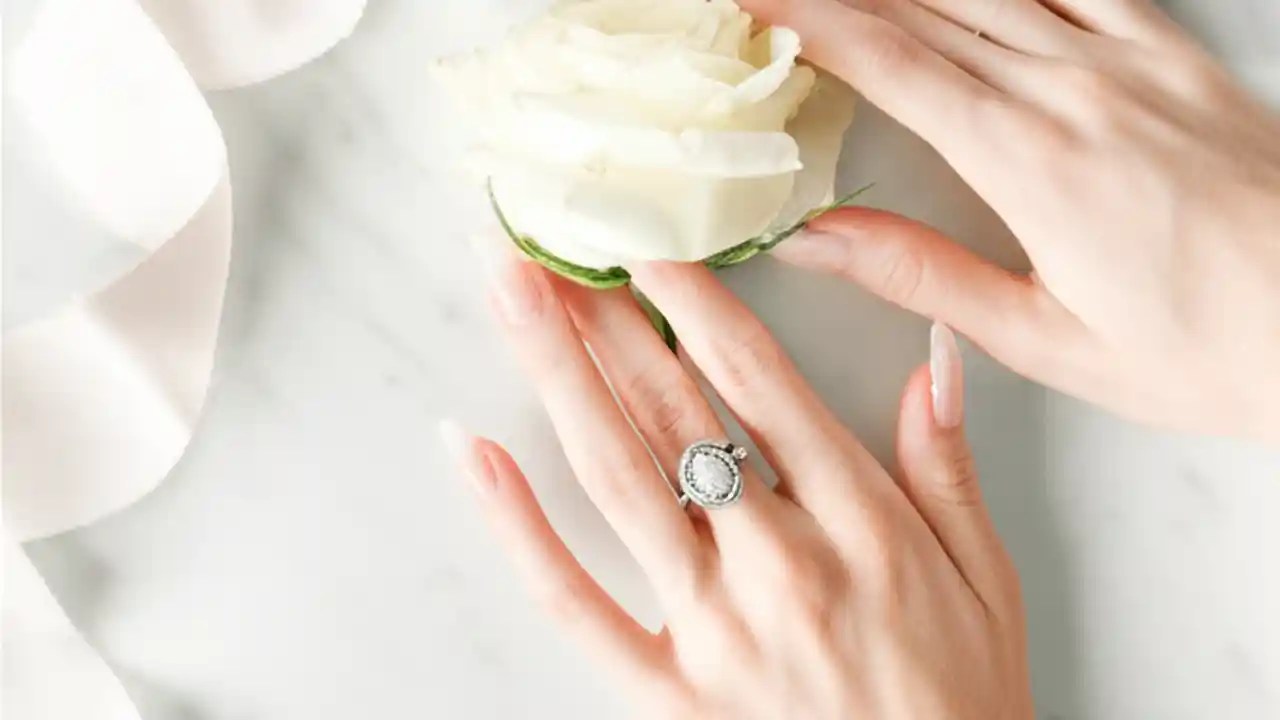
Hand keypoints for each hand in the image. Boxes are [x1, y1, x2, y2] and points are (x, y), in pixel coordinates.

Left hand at [441, 252, 1031, 718]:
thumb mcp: (991, 582)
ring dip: (558, 377)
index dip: (696, 303)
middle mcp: (777, 560)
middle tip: (557, 248)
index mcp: (861, 522)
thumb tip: (931, 358)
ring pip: (620, 477)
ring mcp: (712, 626)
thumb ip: (950, 467)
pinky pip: (574, 601)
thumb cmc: (959, 704)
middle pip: (676, 411)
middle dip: (609, 320)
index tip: (648, 249)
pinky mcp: (665, 690)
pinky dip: (516, 525)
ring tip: (514, 300)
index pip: (761, 383)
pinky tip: (474, 454)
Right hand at [746, 0, 1279, 441]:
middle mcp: (1076, 87)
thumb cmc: (1208, 348)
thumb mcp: (1045, 337)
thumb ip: (921, 274)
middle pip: (925, 5)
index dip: (807, 18)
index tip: (749, 3)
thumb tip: (816, 237)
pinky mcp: (1176, 54)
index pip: (889, 60)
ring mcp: (1132, 59)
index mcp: (1032, 159)